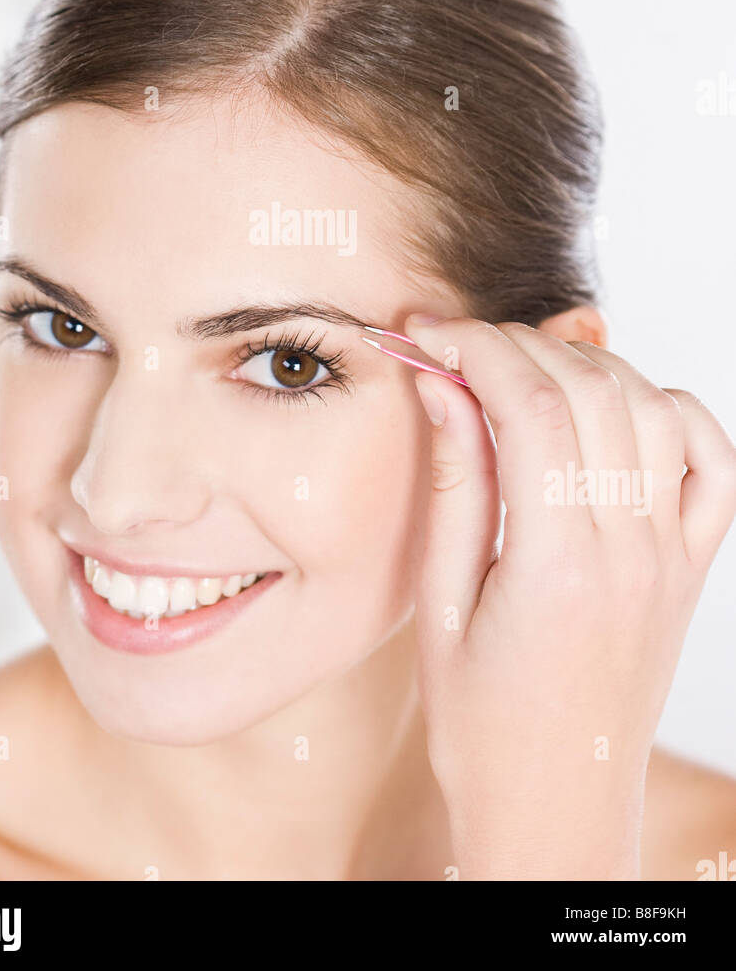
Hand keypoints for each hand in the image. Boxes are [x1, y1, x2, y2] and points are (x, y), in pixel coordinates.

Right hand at [408, 316, 735, 879]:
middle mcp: (631, 551)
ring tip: (523, 373)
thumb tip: (442, 387)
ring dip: (585, 367)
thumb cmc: (483, 722)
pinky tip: (615, 407)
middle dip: (517, 346)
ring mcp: (672, 556)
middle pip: (590, 393)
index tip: (428, 334)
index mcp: (558, 566)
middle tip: (459, 348)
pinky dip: (670, 409)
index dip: (476, 349)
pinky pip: (710, 460)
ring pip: (651, 409)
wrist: (558, 803)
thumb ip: (453, 488)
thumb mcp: (442, 609)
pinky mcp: (691, 566)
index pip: (530, 407)